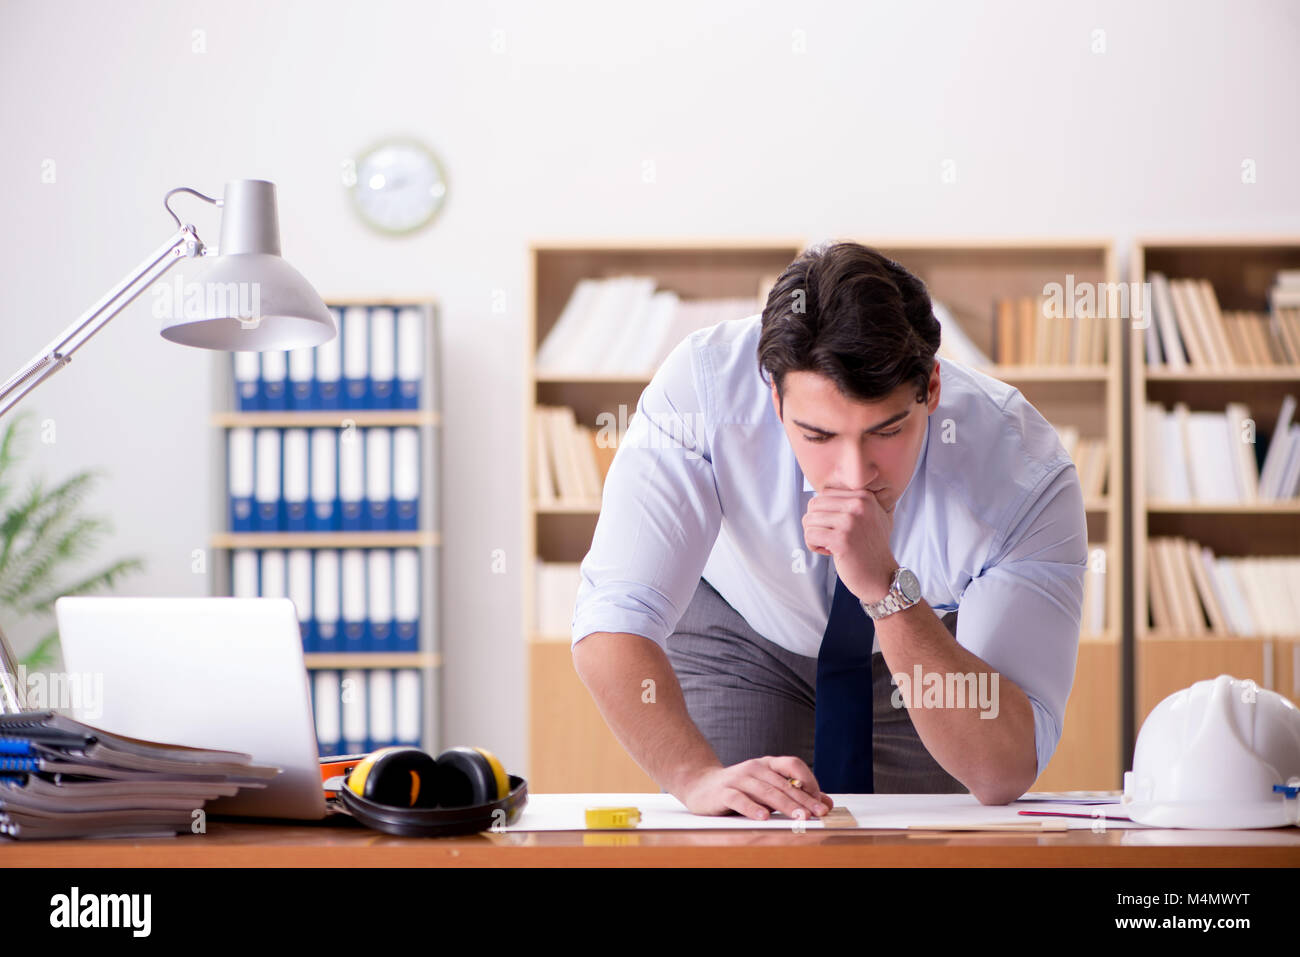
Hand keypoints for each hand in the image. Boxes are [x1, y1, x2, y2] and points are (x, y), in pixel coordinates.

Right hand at [676, 757, 833, 820]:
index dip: (809, 780)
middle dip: (803, 799)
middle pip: (782, 783)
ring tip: (799, 817)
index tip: (820, 801)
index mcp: (767, 764)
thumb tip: (827, 803)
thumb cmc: (740, 788)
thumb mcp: (768, 789)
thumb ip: (795, 795)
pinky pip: (739, 799)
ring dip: (784, 805)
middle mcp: (754, 768)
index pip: (792, 765)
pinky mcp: (723, 792)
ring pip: (765, 791)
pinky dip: (752, 808)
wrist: (700, 785)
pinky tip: (763, 817)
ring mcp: (738, 778)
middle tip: (818, 813)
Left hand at [803, 487, 896, 603]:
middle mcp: (858, 505)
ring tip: (829, 545)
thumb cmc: (872, 548)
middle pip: (813, 505)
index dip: (823, 512)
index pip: (824, 494)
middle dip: (815, 523)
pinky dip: (813, 545)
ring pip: (809, 520)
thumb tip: (827, 486)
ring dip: (814, 535)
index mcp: (864, 496)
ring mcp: (850, 522)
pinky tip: (829, 552)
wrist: (882, 576)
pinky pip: (810, 535)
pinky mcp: (841, 540)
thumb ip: (856, 500)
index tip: (836, 527)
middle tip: (829, 537)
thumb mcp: (873, 516)